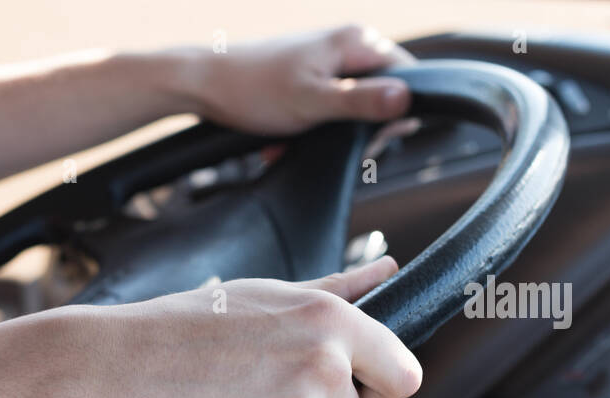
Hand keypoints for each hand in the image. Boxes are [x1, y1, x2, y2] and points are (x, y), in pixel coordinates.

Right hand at [52, 257, 421, 397]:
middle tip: (253, 396)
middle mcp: (323, 366)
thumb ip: (334, 290)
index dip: (378, 392)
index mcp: (330, 320)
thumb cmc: (176, 330)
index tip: (353, 394)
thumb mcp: (261, 295)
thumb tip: (384, 274)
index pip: (403, 376)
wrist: (110, 370)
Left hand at [169, 24, 414, 134]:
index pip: (407, 79)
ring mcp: (326, 61)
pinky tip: (282, 141)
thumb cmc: (252, 89)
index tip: (367, 138)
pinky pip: (323, 111)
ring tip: (290, 142)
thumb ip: (362, 102)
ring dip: (323, 135)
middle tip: (319, 142)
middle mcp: (346, 46)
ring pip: (348, 110)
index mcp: (356, 42)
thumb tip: (407, 101)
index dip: (394, 115)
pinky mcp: (307, 78)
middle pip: (379, 98)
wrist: (203, 84)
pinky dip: (306, 130)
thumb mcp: (313, 103)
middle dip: (350, 131)